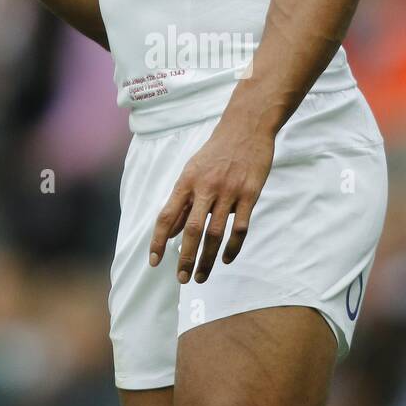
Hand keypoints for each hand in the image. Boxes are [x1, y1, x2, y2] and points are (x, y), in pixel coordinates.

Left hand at [149, 121, 273, 283]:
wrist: (246, 126)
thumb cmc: (217, 151)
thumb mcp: (192, 171)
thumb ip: (183, 201)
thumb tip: (172, 232)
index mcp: (187, 181)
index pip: (168, 216)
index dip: (159, 241)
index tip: (154, 262)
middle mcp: (206, 187)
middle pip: (192, 230)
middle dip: (186, 258)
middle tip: (182, 279)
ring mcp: (229, 191)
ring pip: (216, 233)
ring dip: (208, 259)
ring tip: (202, 277)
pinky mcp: (250, 193)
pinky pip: (240, 227)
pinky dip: (232, 246)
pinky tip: (226, 259)